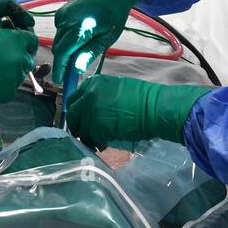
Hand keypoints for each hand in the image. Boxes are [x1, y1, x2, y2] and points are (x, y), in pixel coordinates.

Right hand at [0, 20, 38, 106]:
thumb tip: (6, 30)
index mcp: (16, 41)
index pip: (31, 41)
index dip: (25, 42)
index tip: (18, 45)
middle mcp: (20, 59)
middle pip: (27, 59)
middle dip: (19, 57)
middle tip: (3, 59)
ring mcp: (15, 78)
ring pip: (19, 75)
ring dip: (11, 72)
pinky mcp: (8, 94)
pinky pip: (10, 88)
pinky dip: (3, 85)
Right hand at [51, 0, 161, 82]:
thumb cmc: (114, 15)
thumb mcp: (106, 38)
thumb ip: (89, 53)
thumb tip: (76, 69)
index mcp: (80, 27)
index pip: (62, 53)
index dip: (59, 68)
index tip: (59, 81)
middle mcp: (67, 20)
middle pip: (58, 48)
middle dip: (62, 61)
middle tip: (71, 73)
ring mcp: (62, 14)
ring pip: (58, 40)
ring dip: (64, 50)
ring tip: (79, 53)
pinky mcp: (61, 11)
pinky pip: (59, 30)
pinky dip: (65, 38)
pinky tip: (78, 36)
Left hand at [65, 75, 210, 149]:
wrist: (154, 107)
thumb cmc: (142, 98)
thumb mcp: (116, 88)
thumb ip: (100, 96)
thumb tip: (92, 108)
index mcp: (93, 83)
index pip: (74, 99)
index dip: (77, 112)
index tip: (80, 120)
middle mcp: (88, 95)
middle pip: (73, 115)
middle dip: (78, 126)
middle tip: (85, 134)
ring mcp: (91, 111)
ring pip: (81, 129)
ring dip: (87, 136)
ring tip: (99, 141)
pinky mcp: (96, 127)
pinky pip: (91, 138)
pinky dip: (95, 143)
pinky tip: (104, 144)